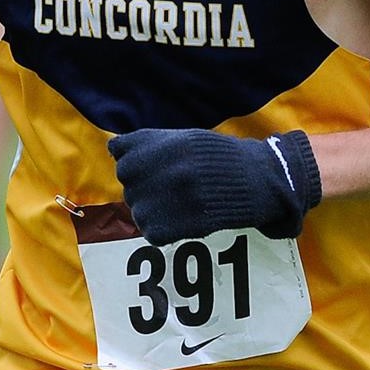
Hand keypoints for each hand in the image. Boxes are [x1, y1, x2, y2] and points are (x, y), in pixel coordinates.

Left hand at [108, 129, 321, 245]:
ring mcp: (163, 200)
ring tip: (181, 203)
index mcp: (159, 146)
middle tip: (175, 187)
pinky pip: (149, 231)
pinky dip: (162, 229)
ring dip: (152, 208)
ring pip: (136, 208)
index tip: (158, 166)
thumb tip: (112, 148)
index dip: (139, 162)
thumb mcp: (185, 138)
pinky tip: (183, 219)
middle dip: (145, 185)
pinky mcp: (168, 228)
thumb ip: (148, 142)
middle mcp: (157, 171)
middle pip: (128, 182)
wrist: (256, 181)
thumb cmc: (220, 158)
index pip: (122, 156)